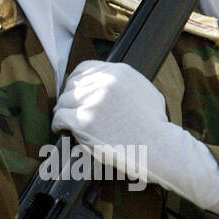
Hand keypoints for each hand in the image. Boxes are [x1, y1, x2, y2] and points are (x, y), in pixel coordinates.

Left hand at [52, 61, 218, 214]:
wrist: (160, 149)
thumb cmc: (155, 126)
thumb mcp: (145, 91)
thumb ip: (122, 82)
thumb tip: (103, 81)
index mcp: (118, 72)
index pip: (84, 69)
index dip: (77, 82)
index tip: (75, 93)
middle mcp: (104, 83)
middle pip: (71, 85)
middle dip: (70, 98)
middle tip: (70, 110)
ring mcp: (93, 101)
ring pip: (63, 101)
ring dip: (64, 112)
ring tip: (66, 122)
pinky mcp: (84, 121)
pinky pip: (59, 117)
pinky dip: (58, 125)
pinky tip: (61, 130)